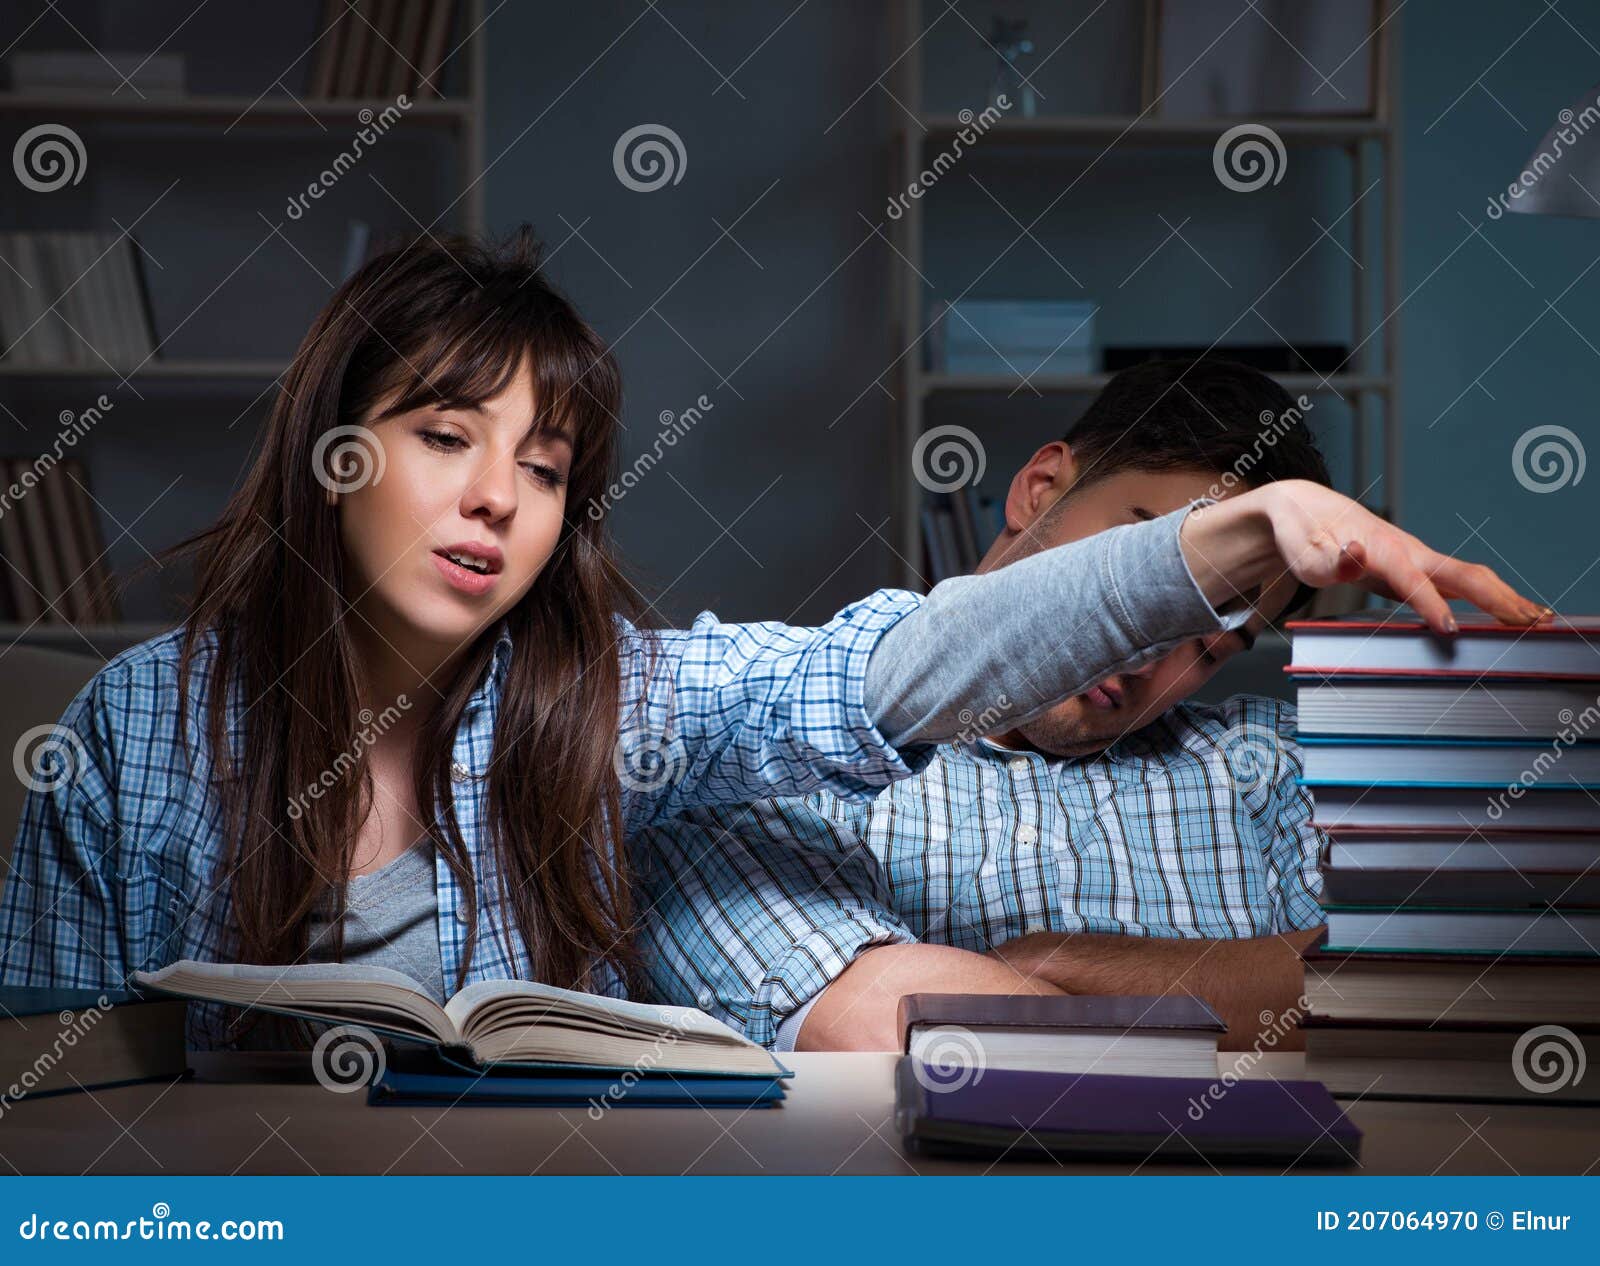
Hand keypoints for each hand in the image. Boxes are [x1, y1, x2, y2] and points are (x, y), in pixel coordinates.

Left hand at [1180, 480, 1547, 633]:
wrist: (1305, 507)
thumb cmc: (1303, 535)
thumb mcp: (1305, 554)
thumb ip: (1331, 560)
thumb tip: (1354, 553)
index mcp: (1383, 550)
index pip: (1413, 582)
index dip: (1430, 606)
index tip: (1450, 630)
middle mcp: (1409, 551)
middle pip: (1463, 575)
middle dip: (1498, 598)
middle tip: (1530, 623)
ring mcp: (1418, 557)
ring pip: (1470, 577)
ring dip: (1505, 597)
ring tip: (1540, 619)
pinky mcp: (1418, 566)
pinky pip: (1461, 582)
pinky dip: (1491, 595)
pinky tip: (1510, 612)